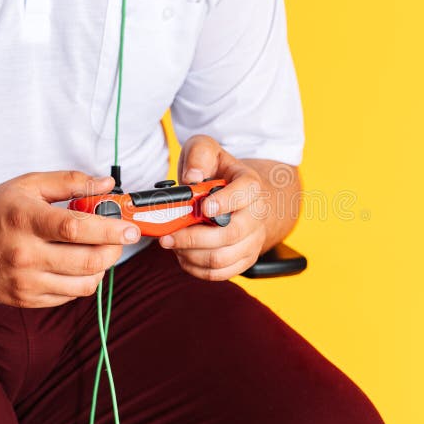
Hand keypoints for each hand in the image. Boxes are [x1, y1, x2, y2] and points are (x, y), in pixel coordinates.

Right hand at [0, 171, 140, 307]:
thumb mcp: (28, 185)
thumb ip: (70, 182)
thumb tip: (108, 184)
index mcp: (25, 220)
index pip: (76, 228)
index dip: (109, 229)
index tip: (130, 229)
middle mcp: (24, 254)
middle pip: (87, 260)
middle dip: (114, 250)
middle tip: (119, 238)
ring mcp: (24, 282)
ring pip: (84, 284)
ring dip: (102, 267)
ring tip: (98, 251)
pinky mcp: (24, 300)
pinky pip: (69, 296)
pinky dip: (83, 281)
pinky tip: (77, 264)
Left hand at [159, 135, 264, 280]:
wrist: (240, 194)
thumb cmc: (218, 171)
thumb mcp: (207, 150)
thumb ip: (199, 156)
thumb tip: (191, 177)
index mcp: (250, 185)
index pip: (245, 193)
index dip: (224, 202)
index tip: (203, 207)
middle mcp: (256, 215)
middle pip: (230, 234)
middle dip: (193, 237)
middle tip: (167, 236)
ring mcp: (252, 240)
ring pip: (222, 258)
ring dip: (190, 255)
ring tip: (172, 244)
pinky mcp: (244, 259)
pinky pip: (220, 273)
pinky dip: (196, 268)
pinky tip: (183, 255)